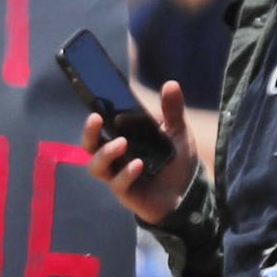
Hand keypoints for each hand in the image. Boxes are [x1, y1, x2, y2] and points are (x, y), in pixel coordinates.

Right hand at [83, 79, 198, 224]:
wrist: (188, 193)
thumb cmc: (177, 161)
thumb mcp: (177, 132)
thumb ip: (172, 110)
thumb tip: (170, 83)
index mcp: (123, 138)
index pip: (102, 125)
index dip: (96, 115)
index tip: (97, 103)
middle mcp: (115, 157)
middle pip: (89, 144)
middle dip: (89, 132)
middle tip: (95, 118)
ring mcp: (118, 175)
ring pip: (96, 165)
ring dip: (106, 153)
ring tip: (122, 143)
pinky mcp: (126, 193)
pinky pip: (118, 184)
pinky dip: (126, 173)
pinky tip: (138, 165)